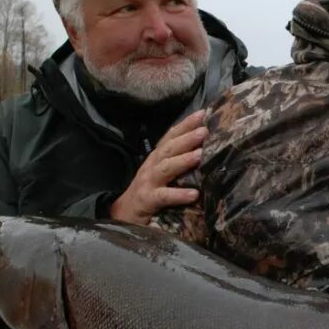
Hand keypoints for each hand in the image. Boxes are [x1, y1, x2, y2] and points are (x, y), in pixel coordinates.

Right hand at [110, 110, 206, 224]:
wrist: (123, 215)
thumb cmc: (149, 192)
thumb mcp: (162, 174)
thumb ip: (178, 162)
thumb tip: (205, 150)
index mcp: (157, 158)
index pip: (170, 137)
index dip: (185, 125)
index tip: (203, 114)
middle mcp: (151, 166)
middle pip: (169, 148)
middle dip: (186, 138)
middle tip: (204, 131)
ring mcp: (147, 182)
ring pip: (165, 168)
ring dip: (183, 160)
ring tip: (200, 155)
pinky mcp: (146, 200)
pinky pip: (163, 196)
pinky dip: (178, 194)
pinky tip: (194, 194)